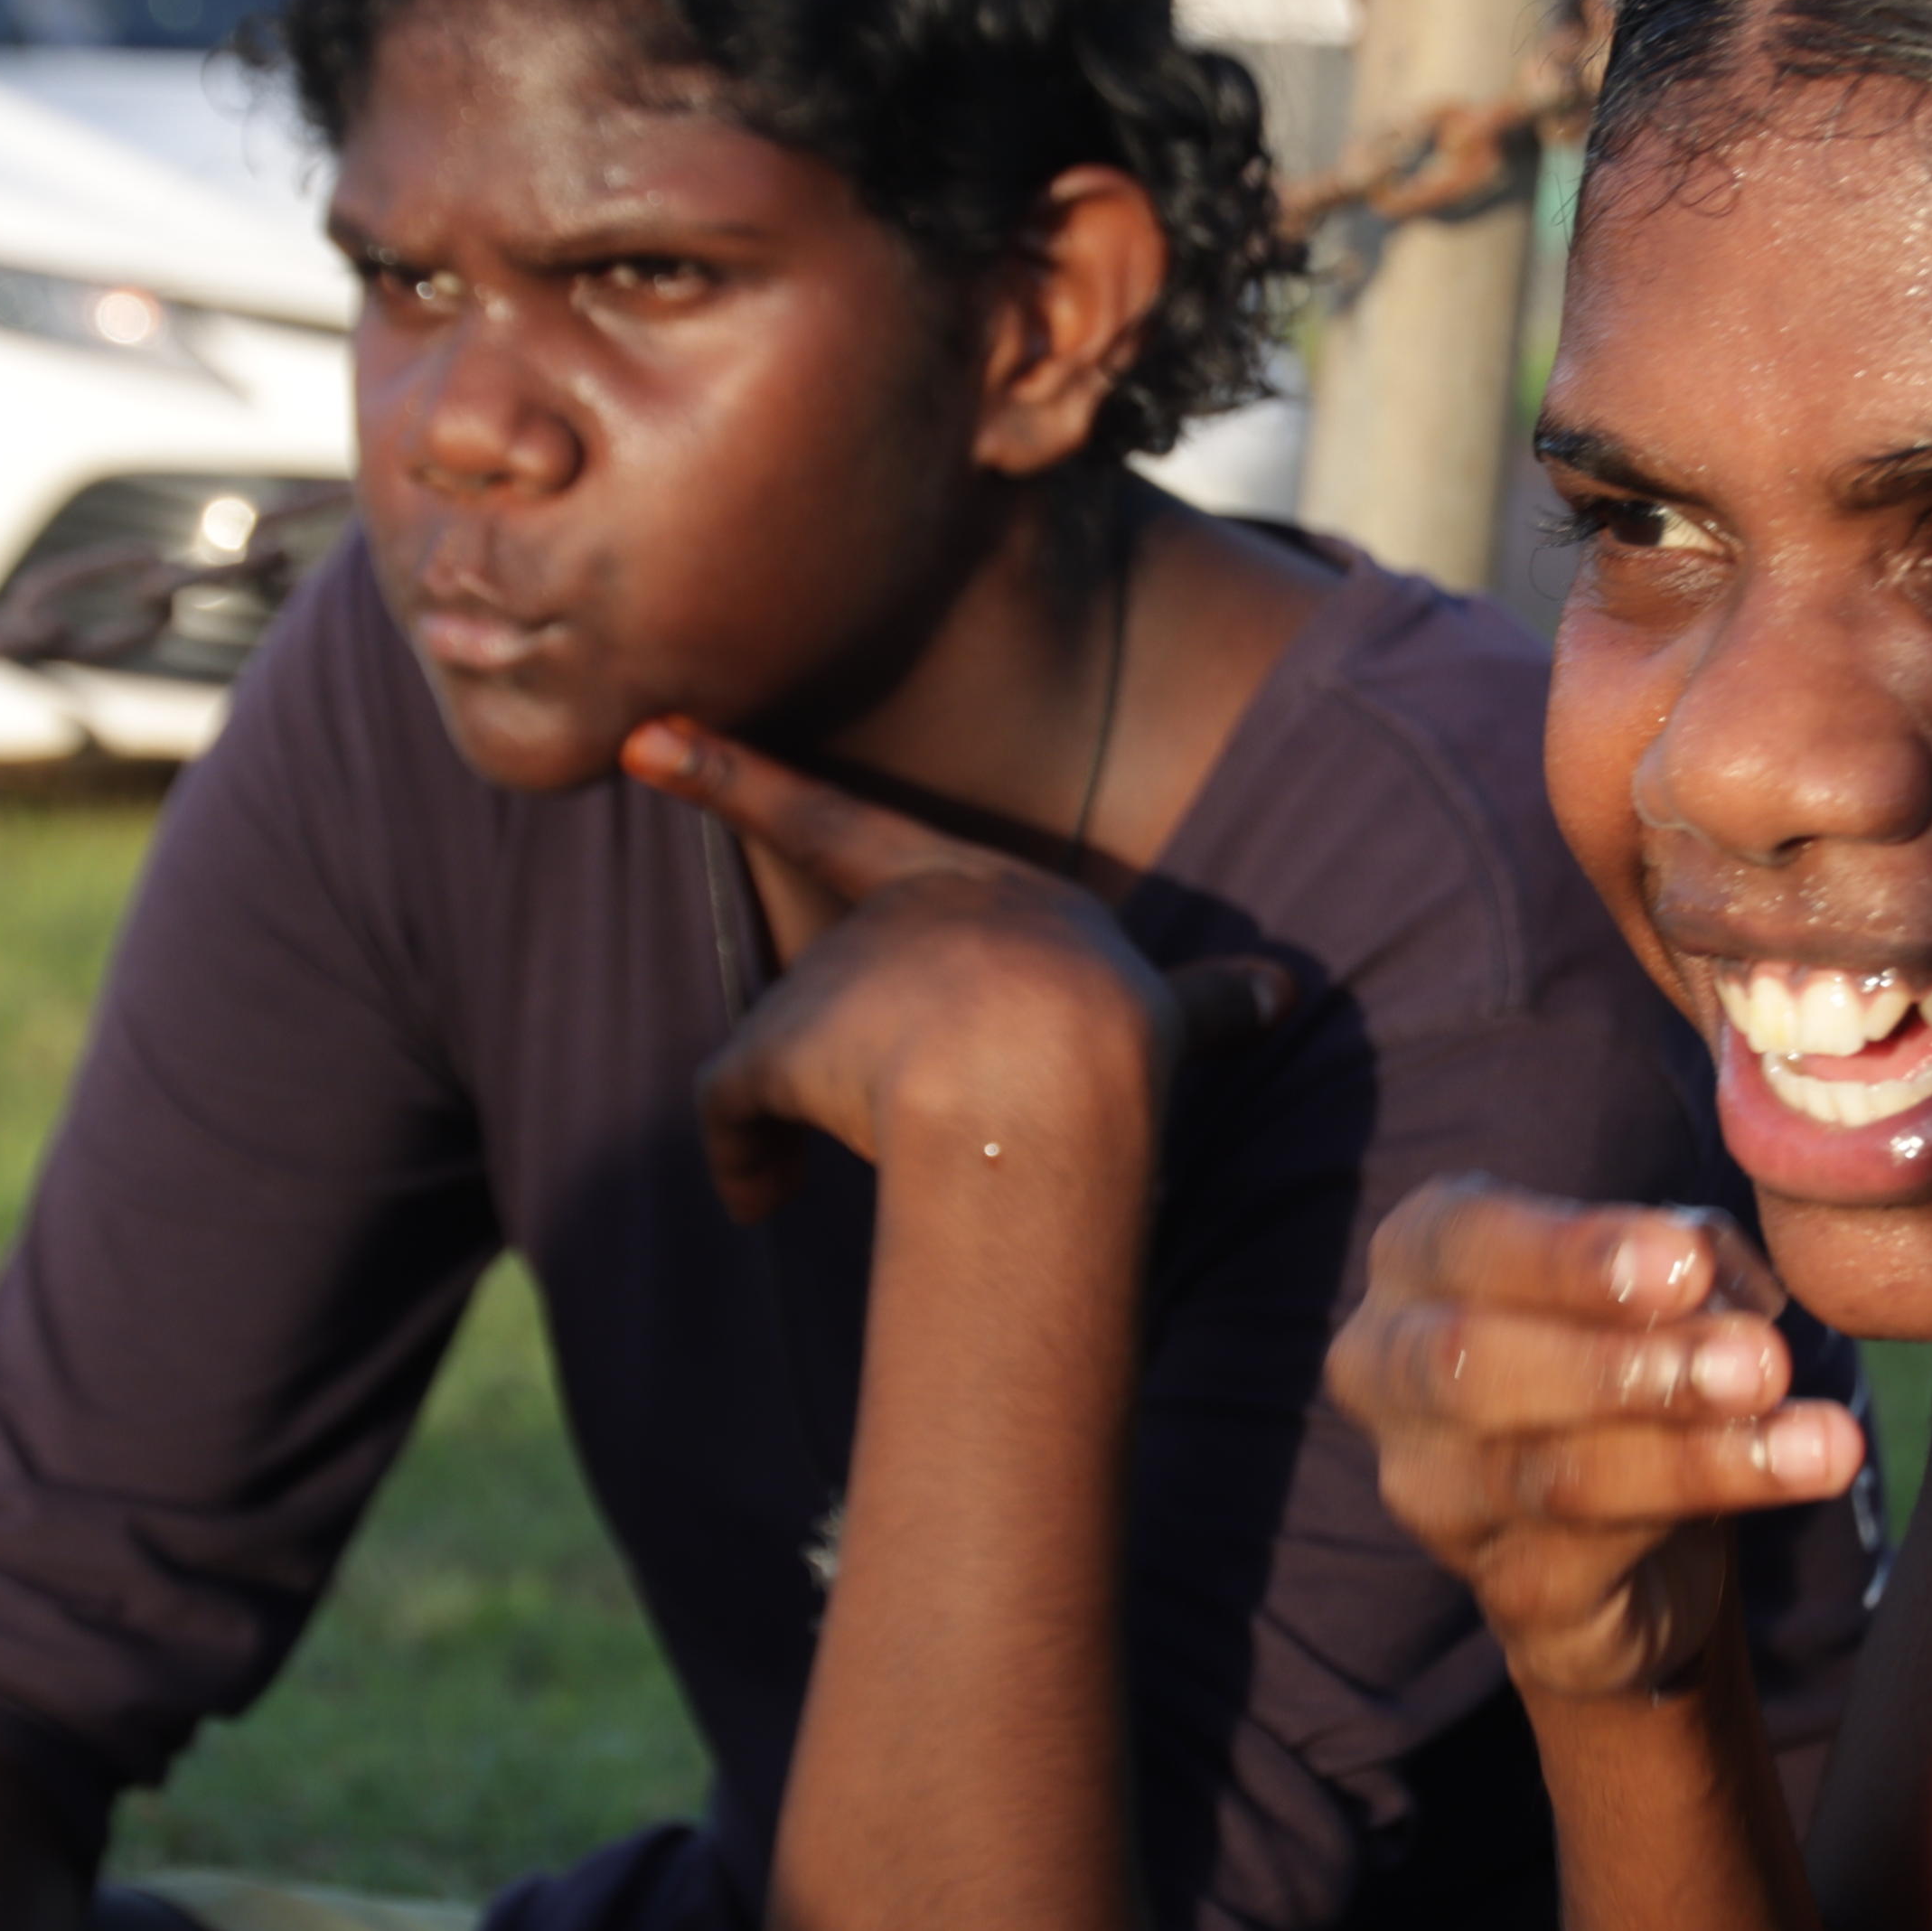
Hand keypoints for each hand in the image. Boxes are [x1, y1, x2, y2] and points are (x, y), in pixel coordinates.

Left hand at [624, 717, 1292, 1219]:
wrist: (1052, 1068)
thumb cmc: (1118, 1039)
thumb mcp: (1168, 1017)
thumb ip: (1210, 1006)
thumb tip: (1287, 995)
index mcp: (967, 887)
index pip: (843, 825)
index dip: (734, 776)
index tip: (644, 730)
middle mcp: (875, 915)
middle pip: (836, 990)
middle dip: (844, 1027)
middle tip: (825, 974)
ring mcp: (822, 973)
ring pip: (790, 1062)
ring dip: (812, 1111)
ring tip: (895, 1151)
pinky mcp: (773, 1045)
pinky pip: (741, 1120)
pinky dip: (746, 1159)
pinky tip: (760, 1199)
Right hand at [1330, 1177, 1863, 1698]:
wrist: (1630, 1531)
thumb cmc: (1629, 1350)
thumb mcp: (1660, 1277)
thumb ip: (1684, 1257)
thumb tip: (1716, 1276)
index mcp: (1419, 1260)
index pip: (1469, 1242)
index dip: (1572, 1257)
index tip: (1686, 1265)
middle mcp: (1389, 1371)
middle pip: (1472, 1365)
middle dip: (1622, 1363)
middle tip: (1758, 1361)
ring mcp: (1432, 1492)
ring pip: (1549, 1473)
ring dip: (1692, 1450)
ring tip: (1811, 1435)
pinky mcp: (1502, 1586)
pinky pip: (1595, 1552)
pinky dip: (1706, 1506)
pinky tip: (1797, 1474)